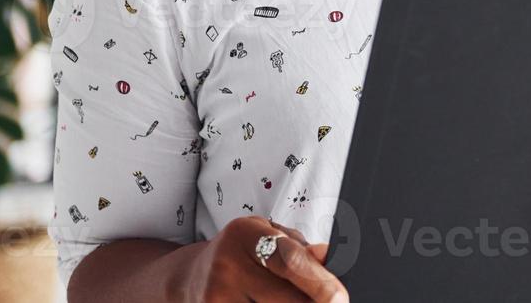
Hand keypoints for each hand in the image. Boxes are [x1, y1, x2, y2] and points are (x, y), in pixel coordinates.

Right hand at [189, 215, 346, 301]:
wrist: (190, 278)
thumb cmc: (241, 255)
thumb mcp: (269, 237)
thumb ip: (300, 249)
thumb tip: (329, 254)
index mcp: (245, 234)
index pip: (289, 260)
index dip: (319, 282)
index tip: (340, 298)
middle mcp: (226, 266)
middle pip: (285, 299)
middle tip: (332, 302)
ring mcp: (215, 297)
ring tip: (286, 297)